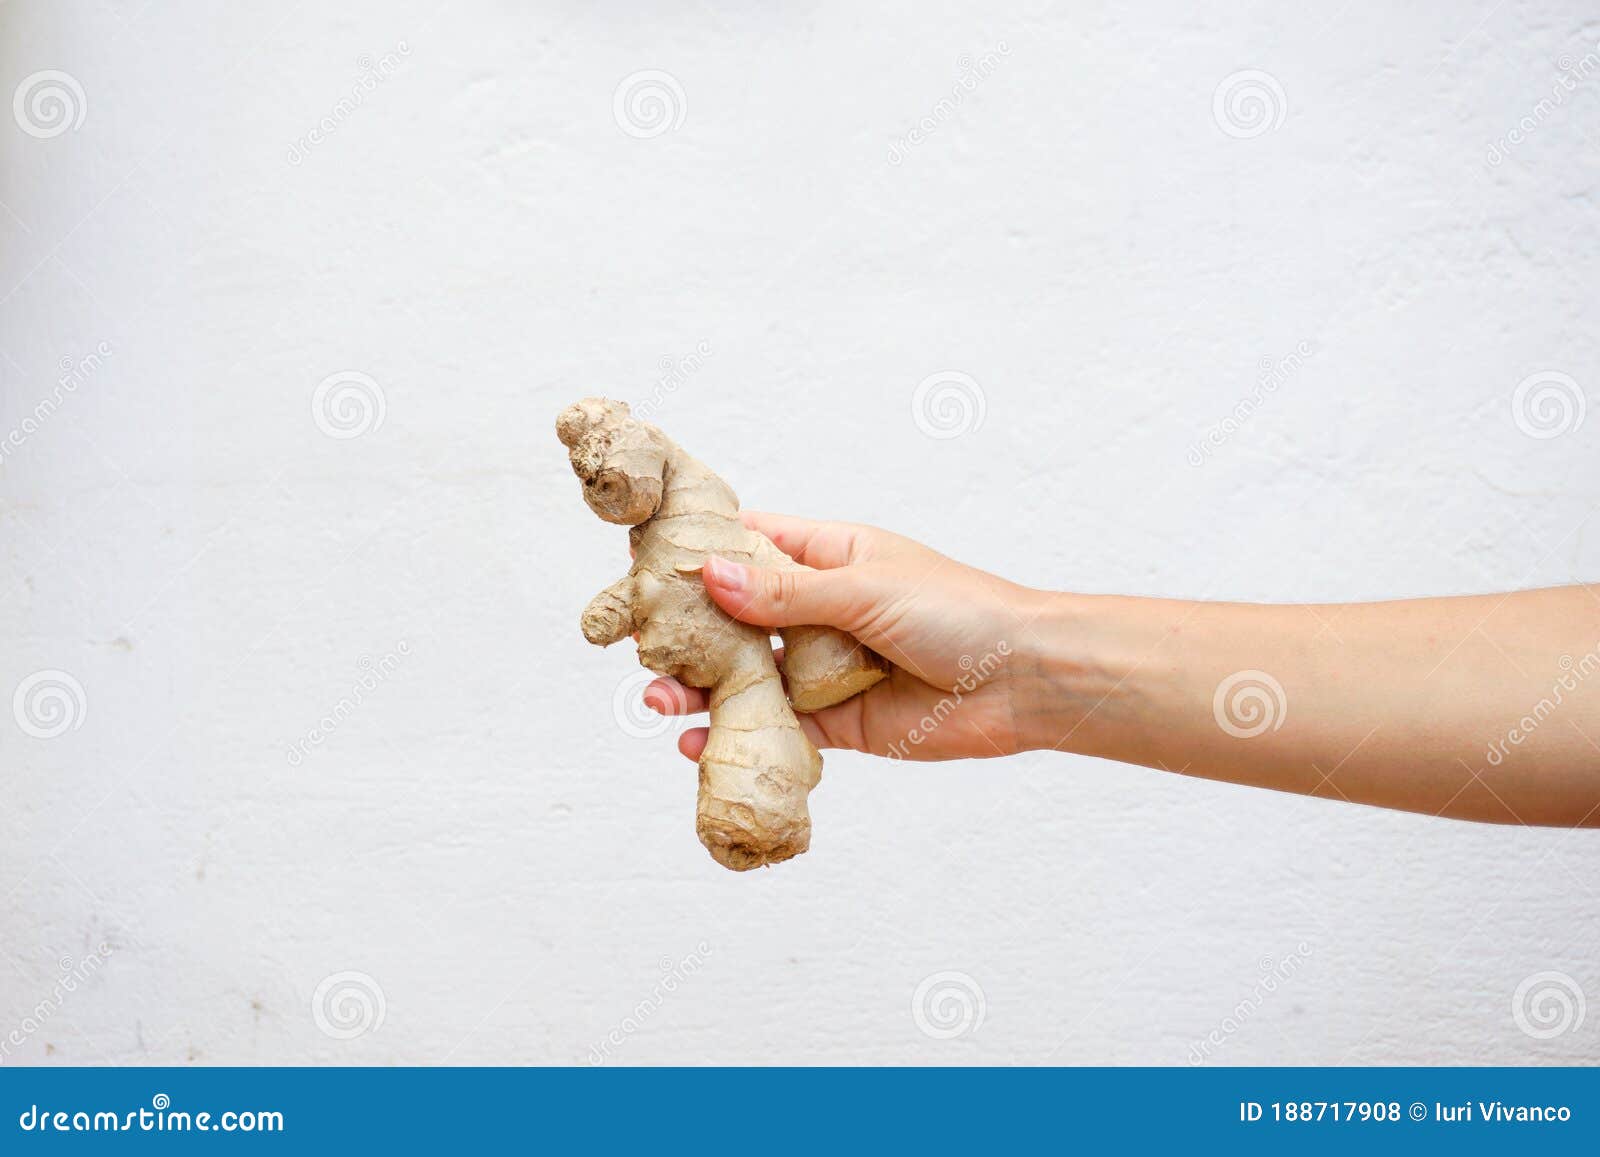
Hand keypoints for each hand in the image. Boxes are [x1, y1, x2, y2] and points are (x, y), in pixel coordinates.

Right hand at [642, 512, 1044, 761]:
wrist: (1026, 681)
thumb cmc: (961, 612)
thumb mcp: (865, 588)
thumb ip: (786, 592)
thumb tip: (712, 575)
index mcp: (831, 557)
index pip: (753, 545)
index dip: (702, 553)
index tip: (646, 565)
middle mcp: (822, 609)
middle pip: (738, 618)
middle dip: (689, 634)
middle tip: (642, 649)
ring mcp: (828, 666)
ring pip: (751, 676)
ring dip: (705, 688)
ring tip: (661, 702)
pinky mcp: (841, 721)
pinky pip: (779, 727)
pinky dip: (739, 734)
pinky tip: (699, 741)